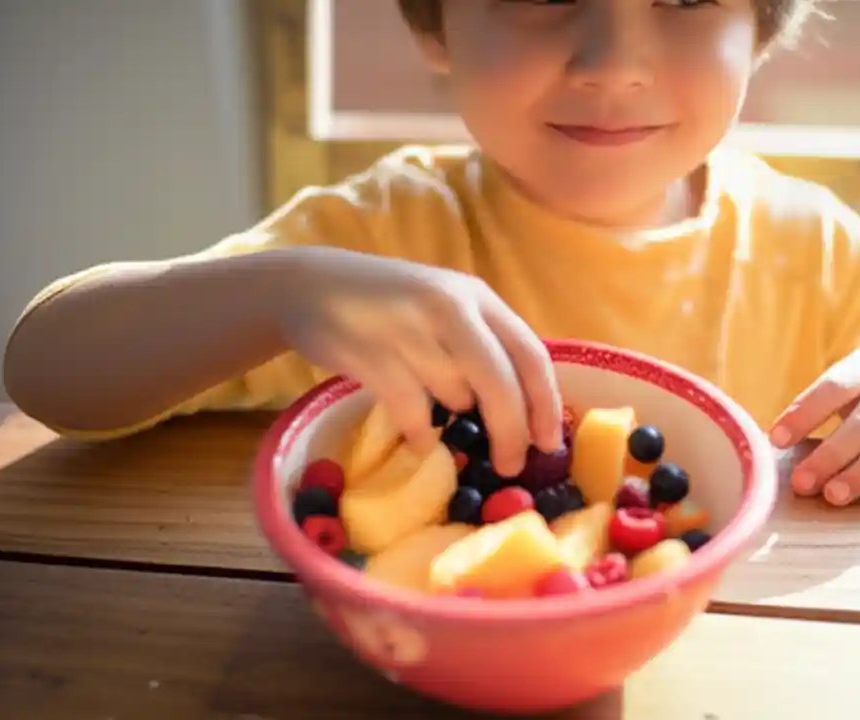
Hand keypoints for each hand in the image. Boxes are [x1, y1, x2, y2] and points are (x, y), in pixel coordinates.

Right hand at [278, 247, 562, 476]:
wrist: (308, 286)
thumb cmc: (390, 304)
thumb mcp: (445, 305)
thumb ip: (484, 342)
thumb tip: (526, 411)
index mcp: (476, 295)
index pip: (530, 352)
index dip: (547, 402)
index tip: (550, 442)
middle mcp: (449, 307)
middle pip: (500, 382)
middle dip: (512, 432)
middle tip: (512, 465)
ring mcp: (409, 331)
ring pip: (456, 397)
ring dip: (455, 420)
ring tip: (439, 413)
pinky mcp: (371, 356)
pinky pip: (414, 413)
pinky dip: (422, 434)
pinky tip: (420, 438)